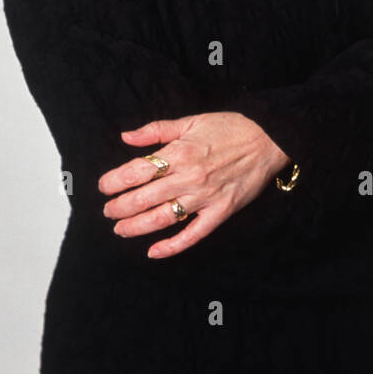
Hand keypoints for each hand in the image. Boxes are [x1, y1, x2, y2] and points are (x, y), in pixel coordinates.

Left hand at [98, 112, 291, 259]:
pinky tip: (154, 252)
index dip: (115, 181)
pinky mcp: (220, 212)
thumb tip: (126, 136)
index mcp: (179, 152)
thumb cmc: (229, 127)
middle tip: (108, 211)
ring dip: (137, 226)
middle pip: (144, 198)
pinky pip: (193, 234)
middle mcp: (189, 177)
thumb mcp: (191, 121)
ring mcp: (205, 197)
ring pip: (163, 218)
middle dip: (120, 207)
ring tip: (120, 229)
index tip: (103, 187)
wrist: (269, 139)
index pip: (137, 171)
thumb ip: (156, 130)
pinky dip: (172, 246)